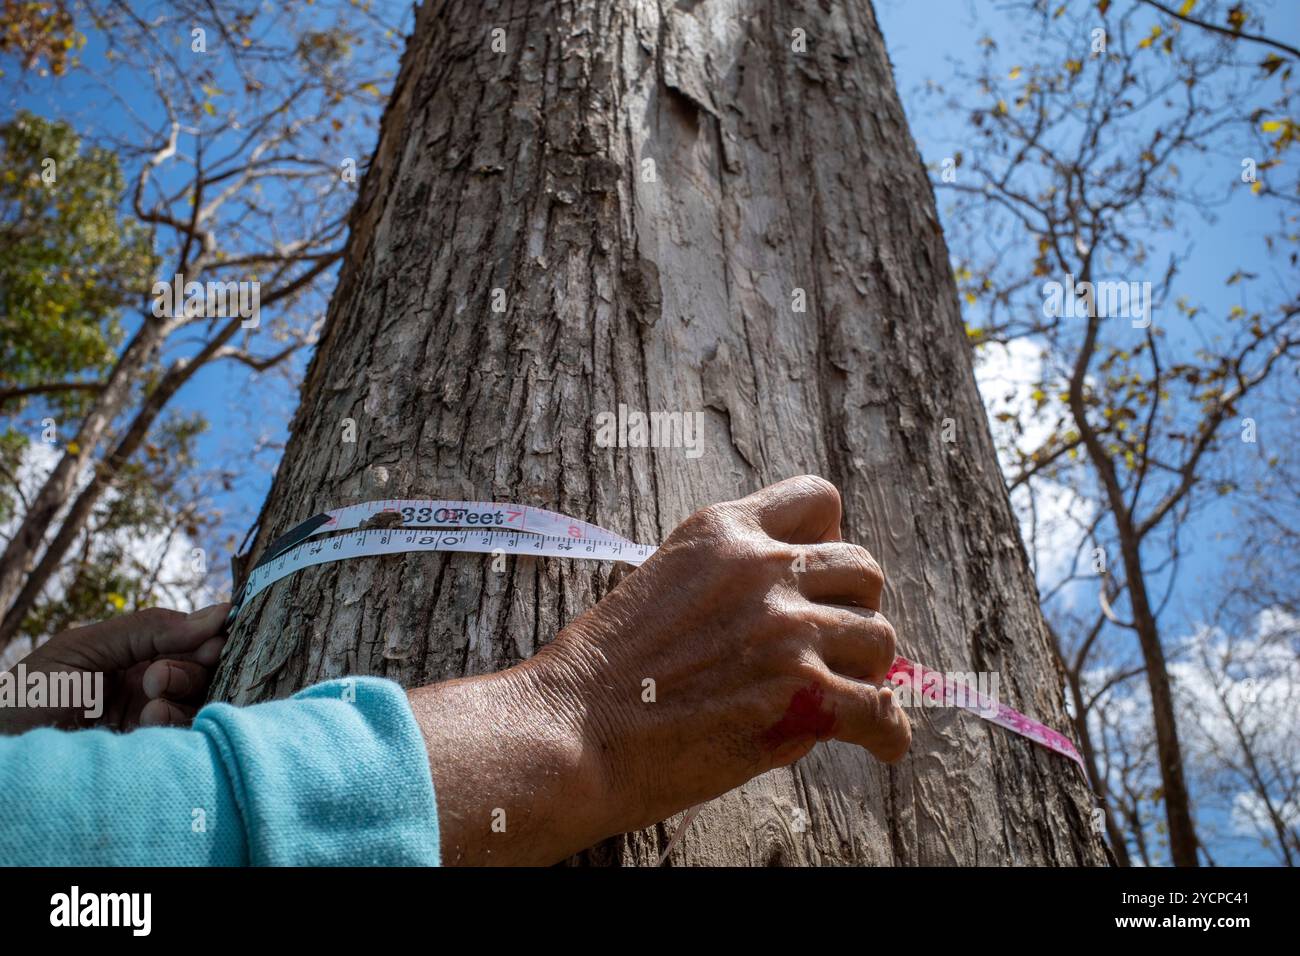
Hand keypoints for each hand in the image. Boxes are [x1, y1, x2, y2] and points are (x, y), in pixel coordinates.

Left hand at [0, 604, 230, 733]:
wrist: (5, 751)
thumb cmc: (28, 695)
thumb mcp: (84, 647)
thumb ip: (148, 628)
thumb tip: (218, 614)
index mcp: (135, 652)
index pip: (193, 634)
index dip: (211, 633)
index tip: (215, 637)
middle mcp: (151, 683)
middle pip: (205, 667)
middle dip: (191, 667)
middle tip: (156, 678)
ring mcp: (154, 717)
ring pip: (203, 698)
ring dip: (184, 696)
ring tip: (149, 706)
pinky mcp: (154, 749)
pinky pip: (190, 732)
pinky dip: (179, 723)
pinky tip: (149, 722)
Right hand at [408, 476, 910, 863]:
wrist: (573, 730)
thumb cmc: (602, 672)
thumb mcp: (662, 584)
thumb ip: (728, 584)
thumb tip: (794, 618)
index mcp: (724, 532)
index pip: (818, 499)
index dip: (831, 537)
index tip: (822, 578)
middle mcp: (763, 568)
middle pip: (863, 569)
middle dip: (855, 609)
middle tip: (835, 647)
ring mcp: (786, 628)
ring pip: (880, 638)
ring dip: (868, 671)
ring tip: (849, 698)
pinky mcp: (802, 694)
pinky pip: (880, 710)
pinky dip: (886, 733)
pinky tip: (880, 745)